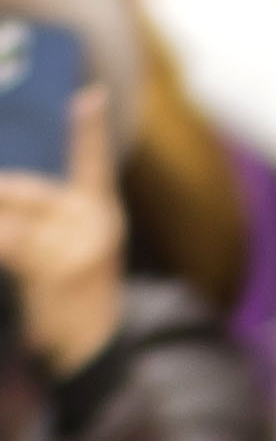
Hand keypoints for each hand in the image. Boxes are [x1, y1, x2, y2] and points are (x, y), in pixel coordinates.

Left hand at [0, 82, 121, 375]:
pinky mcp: (58, 271)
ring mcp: (78, 246)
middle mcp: (95, 222)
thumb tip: (5, 194)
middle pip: (26, 192)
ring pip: (9, 223)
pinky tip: (1, 238)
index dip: (90, 128)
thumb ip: (45, 219)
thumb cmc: (71, 290)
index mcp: (102, 211)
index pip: (94, 161)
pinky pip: (10, 246)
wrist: (94, 344)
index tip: (88, 96)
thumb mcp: (72, 249)